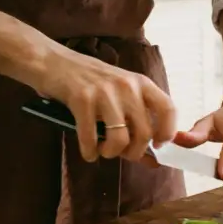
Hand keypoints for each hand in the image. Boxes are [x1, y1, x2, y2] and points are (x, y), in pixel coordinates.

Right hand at [27, 47, 176, 162]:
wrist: (53, 61)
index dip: (167, 133)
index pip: (168, 110)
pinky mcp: (81, 99)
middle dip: (134, 152)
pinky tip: (88, 151)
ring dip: (111, 153)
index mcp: (141, 83)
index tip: (156, 146)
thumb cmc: (91, 82)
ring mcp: (105, 92)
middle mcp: (127, 86)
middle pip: (145, 133)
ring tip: (103, 151)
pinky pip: (90, 138)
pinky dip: (89, 152)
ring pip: (120, 139)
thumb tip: (154, 161)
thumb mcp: (120, 94)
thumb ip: (137, 122)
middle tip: (122, 153)